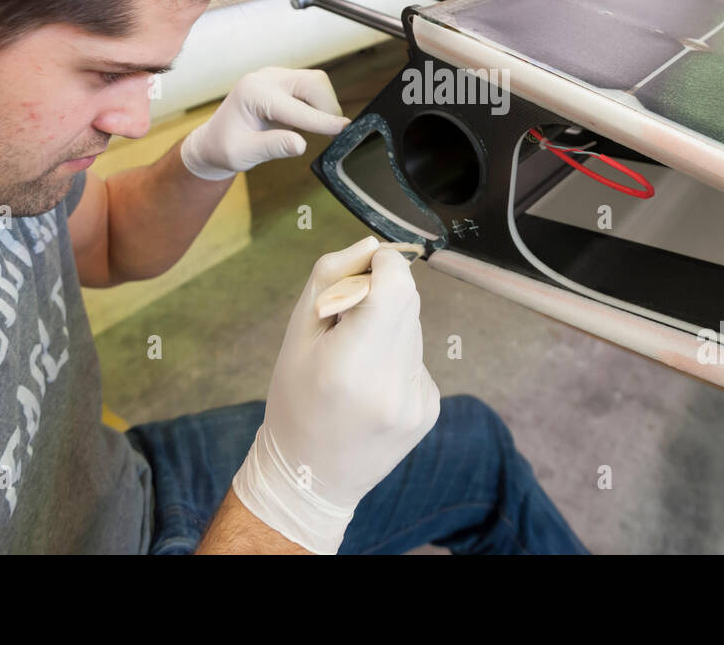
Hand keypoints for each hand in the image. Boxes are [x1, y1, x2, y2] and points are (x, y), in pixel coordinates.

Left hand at [179, 66, 350, 179]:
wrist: (215, 141)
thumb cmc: (225, 148)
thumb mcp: (243, 154)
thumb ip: (272, 147)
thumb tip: (300, 145)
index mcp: (252, 93)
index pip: (296, 107)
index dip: (321, 121)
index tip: (344, 130)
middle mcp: (265, 78)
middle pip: (313, 82)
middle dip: (328, 107)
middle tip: (334, 134)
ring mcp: (275, 77)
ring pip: (316, 81)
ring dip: (326, 104)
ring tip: (324, 129)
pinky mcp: (284, 82)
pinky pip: (311, 86)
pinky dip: (319, 103)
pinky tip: (313, 122)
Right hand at [232, 236, 440, 553]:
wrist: (310, 478)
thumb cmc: (295, 401)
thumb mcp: (296, 334)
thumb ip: (332, 278)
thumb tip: (372, 245)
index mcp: (351, 363)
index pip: (397, 283)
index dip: (384, 265)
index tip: (365, 270)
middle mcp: (391, 383)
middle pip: (408, 301)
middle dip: (382, 295)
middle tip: (347, 322)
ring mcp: (416, 400)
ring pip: (414, 330)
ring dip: (388, 329)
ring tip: (355, 363)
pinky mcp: (428, 409)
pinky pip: (417, 359)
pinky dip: (396, 359)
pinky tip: (370, 386)